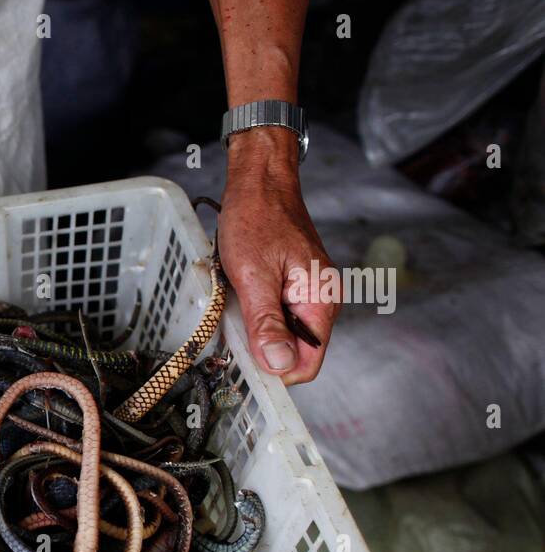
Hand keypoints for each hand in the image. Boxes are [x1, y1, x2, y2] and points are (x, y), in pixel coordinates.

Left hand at [219, 130, 338, 384]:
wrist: (260, 179)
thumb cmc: (256, 219)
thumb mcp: (254, 275)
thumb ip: (267, 323)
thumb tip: (279, 366)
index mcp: (320, 302)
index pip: (307, 364)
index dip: (276, 372)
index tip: (244, 364)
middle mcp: (320, 302)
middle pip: (294, 353)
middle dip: (262, 351)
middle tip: (230, 330)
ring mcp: (306, 294)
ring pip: (281, 335)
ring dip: (255, 330)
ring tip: (233, 307)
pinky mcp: (291, 286)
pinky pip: (274, 315)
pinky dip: (254, 314)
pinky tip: (237, 297)